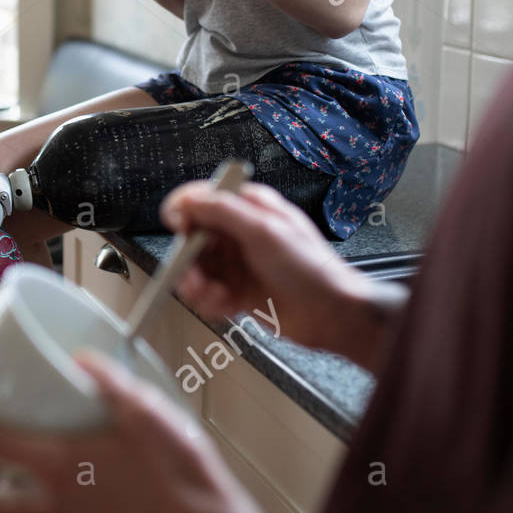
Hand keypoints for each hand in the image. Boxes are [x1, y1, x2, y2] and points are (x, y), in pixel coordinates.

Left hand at [0, 350, 262, 512]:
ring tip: (44, 468)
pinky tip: (89, 490)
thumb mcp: (149, 417)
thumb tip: (84, 359)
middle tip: (3, 447)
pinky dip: (61, 507)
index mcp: (61, 466)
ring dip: (24, 495)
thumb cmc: (180, 483)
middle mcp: (58, 502)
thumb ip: (112, 385)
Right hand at [160, 181, 366, 350]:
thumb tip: (189, 199)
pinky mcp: (239, 291)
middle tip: (194, 277)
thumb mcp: (264, 231)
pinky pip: (209, 294)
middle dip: (188, 260)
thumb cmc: (310, 268)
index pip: (201, 199)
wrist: (332, 313)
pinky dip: (211, 303)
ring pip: (197, 269)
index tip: (179, 229)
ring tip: (211, 296)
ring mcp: (239, 263)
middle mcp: (240, 232)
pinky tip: (225, 306)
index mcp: (248, 207)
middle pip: (193, 239)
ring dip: (197, 285)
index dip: (184, 212)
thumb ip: (223, 211)